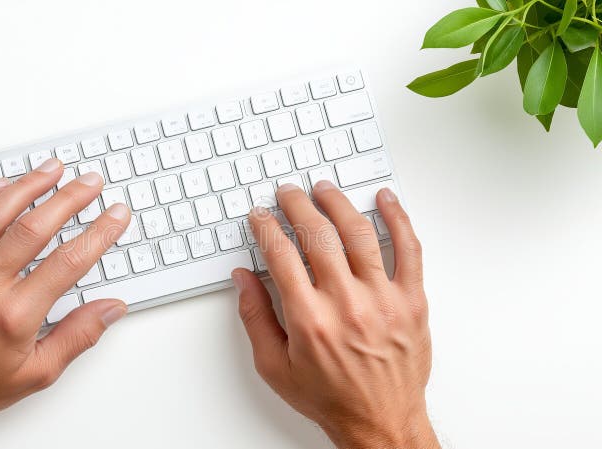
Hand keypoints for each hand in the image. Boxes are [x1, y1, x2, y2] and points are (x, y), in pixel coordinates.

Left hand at [0, 159, 129, 448]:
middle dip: (69, 199)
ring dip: (26, 187)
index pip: (69, 262)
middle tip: (91, 182)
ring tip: (51, 170)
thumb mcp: (38, 373)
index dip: (99, 233)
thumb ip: (78, 336)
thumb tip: (111, 309)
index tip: (115, 215)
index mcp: (14, 315)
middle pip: (35, 229)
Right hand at [233, 181, 437, 448]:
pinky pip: (408, 249)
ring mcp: (383, 298)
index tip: (261, 216)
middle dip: (297, 205)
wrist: (380, 421)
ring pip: (359, 233)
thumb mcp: (275, 366)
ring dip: (337, 204)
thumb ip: (255, 317)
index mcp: (309, 319)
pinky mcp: (411, 300)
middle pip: (317, 234)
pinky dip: (397, 218)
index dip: (267, 227)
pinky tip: (385, 200)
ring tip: (324, 189)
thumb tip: (243, 278)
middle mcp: (346, 303)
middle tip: (288, 193)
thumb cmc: (330, 396)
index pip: (281, 254)